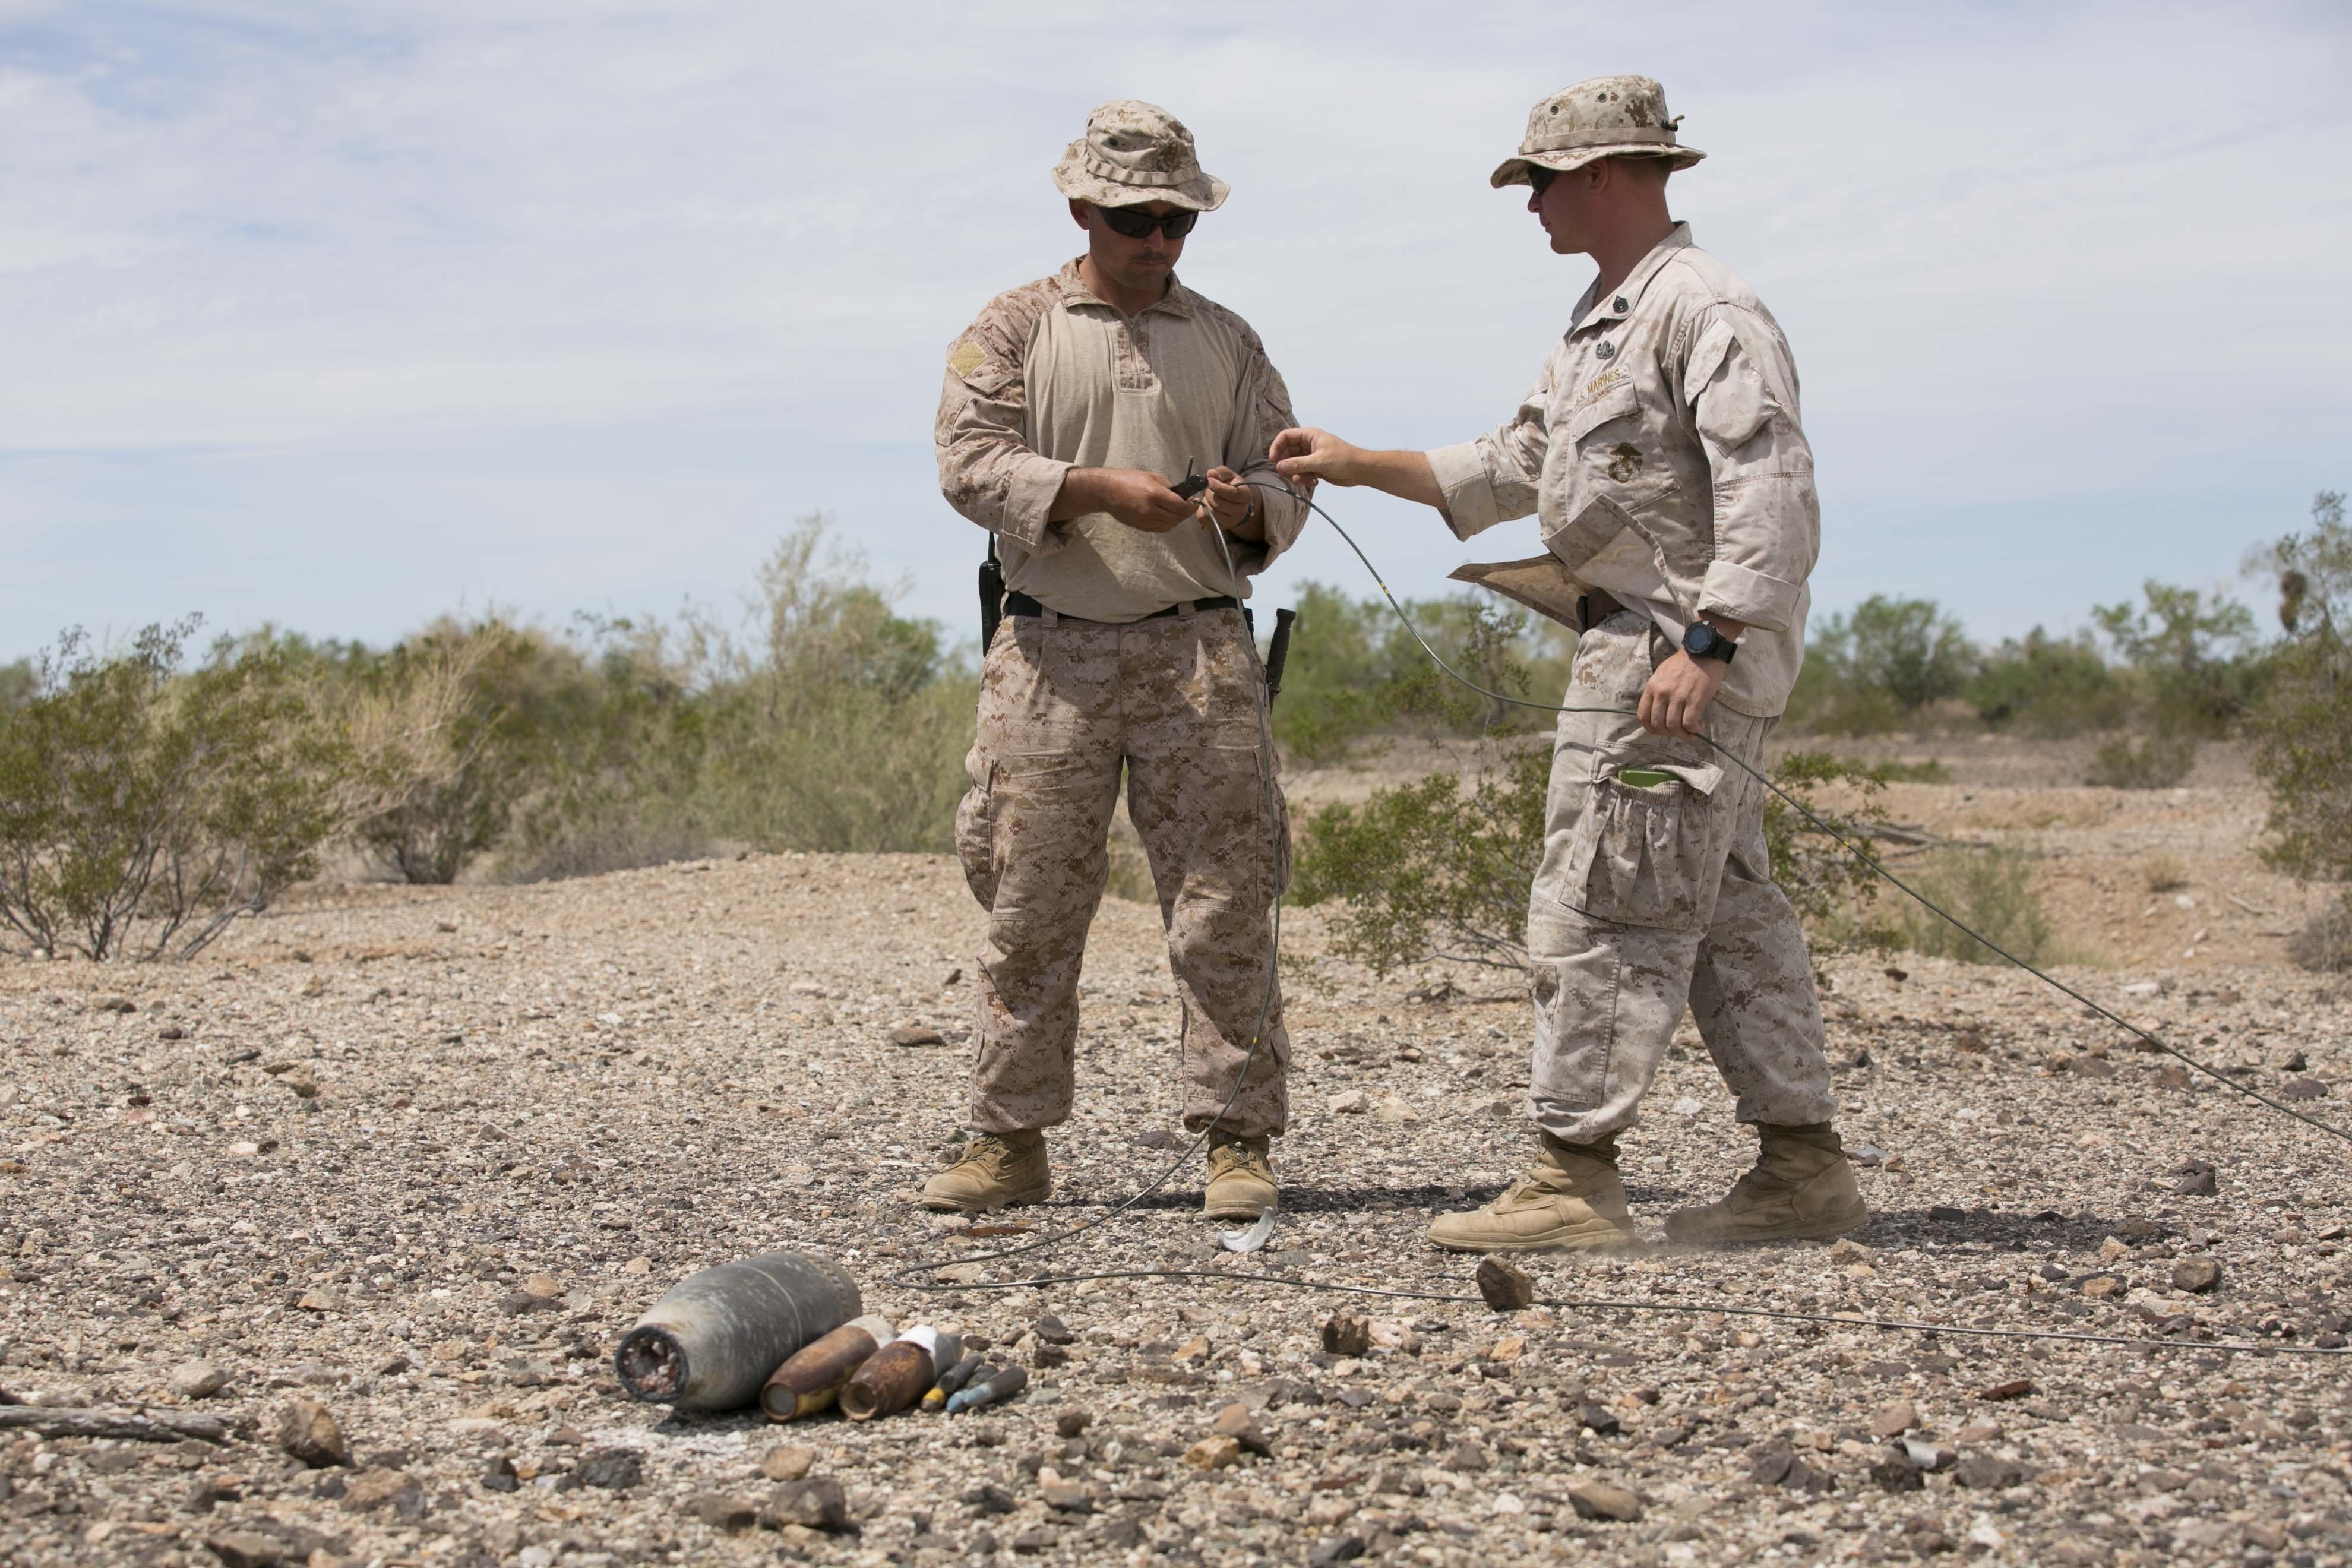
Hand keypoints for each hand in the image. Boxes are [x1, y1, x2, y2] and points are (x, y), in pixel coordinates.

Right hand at [1079, 468, 1196, 532]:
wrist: (1106, 491)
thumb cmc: (1127, 479)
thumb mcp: (1150, 476)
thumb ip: (1168, 486)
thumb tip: (1181, 494)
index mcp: (1154, 494)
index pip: (1181, 506)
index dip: (1191, 506)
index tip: (1194, 502)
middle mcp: (1151, 510)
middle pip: (1177, 518)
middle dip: (1186, 512)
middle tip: (1188, 506)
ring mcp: (1145, 521)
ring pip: (1170, 525)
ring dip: (1177, 519)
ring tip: (1177, 511)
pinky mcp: (1141, 527)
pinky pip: (1161, 529)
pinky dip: (1167, 524)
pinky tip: (1167, 516)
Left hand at [1199, 466, 1255, 533]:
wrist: (1237, 503)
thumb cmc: (1232, 486)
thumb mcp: (1229, 475)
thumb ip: (1220, 472)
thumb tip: (1210, 473)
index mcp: (1245, 495)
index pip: (1232, 493)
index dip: (1218, 487)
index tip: (1209, 481)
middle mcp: (1240, 511)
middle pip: (1218, 503)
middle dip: (1209, 493)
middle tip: (1209, 489)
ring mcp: (1231, 522)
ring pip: (1210, 512)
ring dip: (1205, 502)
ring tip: (1209, 497)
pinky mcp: (1220, 527)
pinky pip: (1204, 519)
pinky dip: (1201, 511)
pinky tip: (1207, 505)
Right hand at [1269, 427, 1361, 485]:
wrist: (1360, 470)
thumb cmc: (1342, 460)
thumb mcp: (1319, 461)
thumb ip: (1298, 464)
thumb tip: (1279, 466)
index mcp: (1309, 435)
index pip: (1286, 436)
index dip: (1277, 447)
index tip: (1273, 460)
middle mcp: (1308, 445)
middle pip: (1287, 453)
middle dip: (1287, 465)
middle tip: (1287, 475)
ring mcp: (1311, 457)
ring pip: (1294, 465)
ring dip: (1297, 474)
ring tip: (1305, 480)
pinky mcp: (1315, 468)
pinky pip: (1302, 473)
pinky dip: (1305, 479)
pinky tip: (1315, 482)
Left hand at [1638, 650, 1729, 737]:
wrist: (1702, 650)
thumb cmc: (1683, 663)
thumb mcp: (1662, 674)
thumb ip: (1658, 691)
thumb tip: (1659, 711)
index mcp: (1652, 687)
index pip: (1643, 716)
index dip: (1651, 728)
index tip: (1660, 731)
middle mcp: (1662, 693)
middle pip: (1658, 724)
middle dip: (1667, 733)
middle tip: (1677, 732)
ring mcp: (1678, 697)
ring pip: (1673, 726)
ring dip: (1681, 734)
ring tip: (1689, 732)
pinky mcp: (1695, 699)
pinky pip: (1689, 723)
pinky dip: (1693, 729)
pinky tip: (1698, 726)